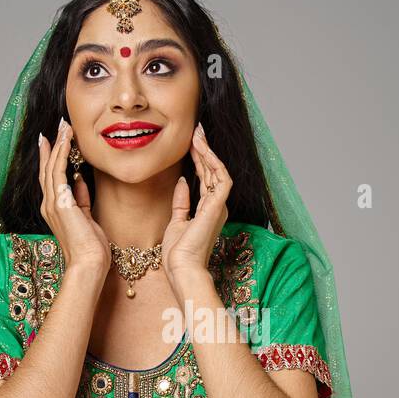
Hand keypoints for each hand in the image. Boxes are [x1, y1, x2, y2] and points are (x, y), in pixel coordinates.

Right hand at [38, 117, 109, 274]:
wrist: (88, 264)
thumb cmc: (91, 248)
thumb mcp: (86, 217)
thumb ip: (81, 198)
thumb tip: (79, 180)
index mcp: (54, 209)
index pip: (50, 177)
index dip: (51, 157)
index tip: (53, 139)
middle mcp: (48, 204)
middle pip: (48, 168)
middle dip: (53, 145)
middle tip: (59, 125)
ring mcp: (52, 203)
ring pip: (52, 166)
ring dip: (58, 144)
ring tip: (63, 126)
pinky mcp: (61, 202)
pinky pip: (59, 172)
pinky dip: (62, 154)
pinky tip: (66, 141)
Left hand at [162, 122, 229, 285]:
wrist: (182, 268)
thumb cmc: (178, 252)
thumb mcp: (177, 221)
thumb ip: (182, 201)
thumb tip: (182, 182)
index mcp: (208, 210)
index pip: (206, 178)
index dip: (199, 159)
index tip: (191, 142)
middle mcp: (217, 206)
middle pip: (212, 171)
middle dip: (204, 149)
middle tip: (197, 129)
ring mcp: (219, 206)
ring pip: (218, 171)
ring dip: (208, 151)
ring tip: (198, 134)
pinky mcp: (218, 206)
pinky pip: (221, 178)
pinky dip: (213, 162)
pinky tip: (202, 149)